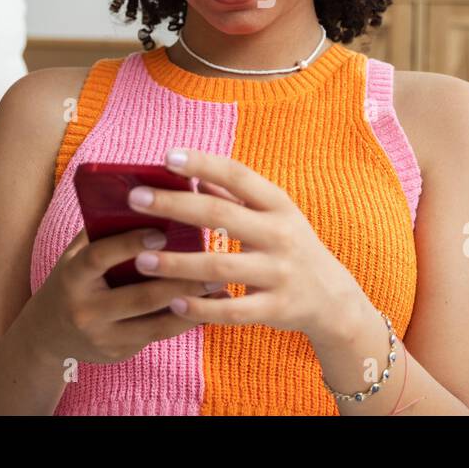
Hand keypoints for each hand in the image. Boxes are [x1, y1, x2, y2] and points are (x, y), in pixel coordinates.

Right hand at [23, 226, 232, 366]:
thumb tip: (144, 198)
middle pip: (138, 296)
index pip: (99, 258)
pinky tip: (209, 307)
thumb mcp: (74, 256)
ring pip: (155, 322)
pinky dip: (186, 321)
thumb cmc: (71, 281)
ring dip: (190, 303)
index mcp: (72, 277)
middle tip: (211, 260)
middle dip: (178, 278)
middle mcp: (85, 310)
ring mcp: (103, 337)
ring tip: (218, 285)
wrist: (47, 337)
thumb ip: (102, 231)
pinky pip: (158, 336)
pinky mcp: (119, 353)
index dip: (129, 244)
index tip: (161, 231)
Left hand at [126, 147, 368, 344]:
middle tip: (136, 199)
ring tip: (141, 260)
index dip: (203, 163)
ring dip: (178, 263)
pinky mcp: (276, 309)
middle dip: (175, 205)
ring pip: (221, 266)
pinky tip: (173, 304)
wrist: (332, 299)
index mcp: (278, 205)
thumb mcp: (272, 215)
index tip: (168, 156)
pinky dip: (202, 308)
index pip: (238, 175)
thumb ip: (234, 195)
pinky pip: (233, 311)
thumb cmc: (290, 246)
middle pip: (221, 215)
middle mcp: (280, 234)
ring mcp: (279, 273)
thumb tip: (190, 172)